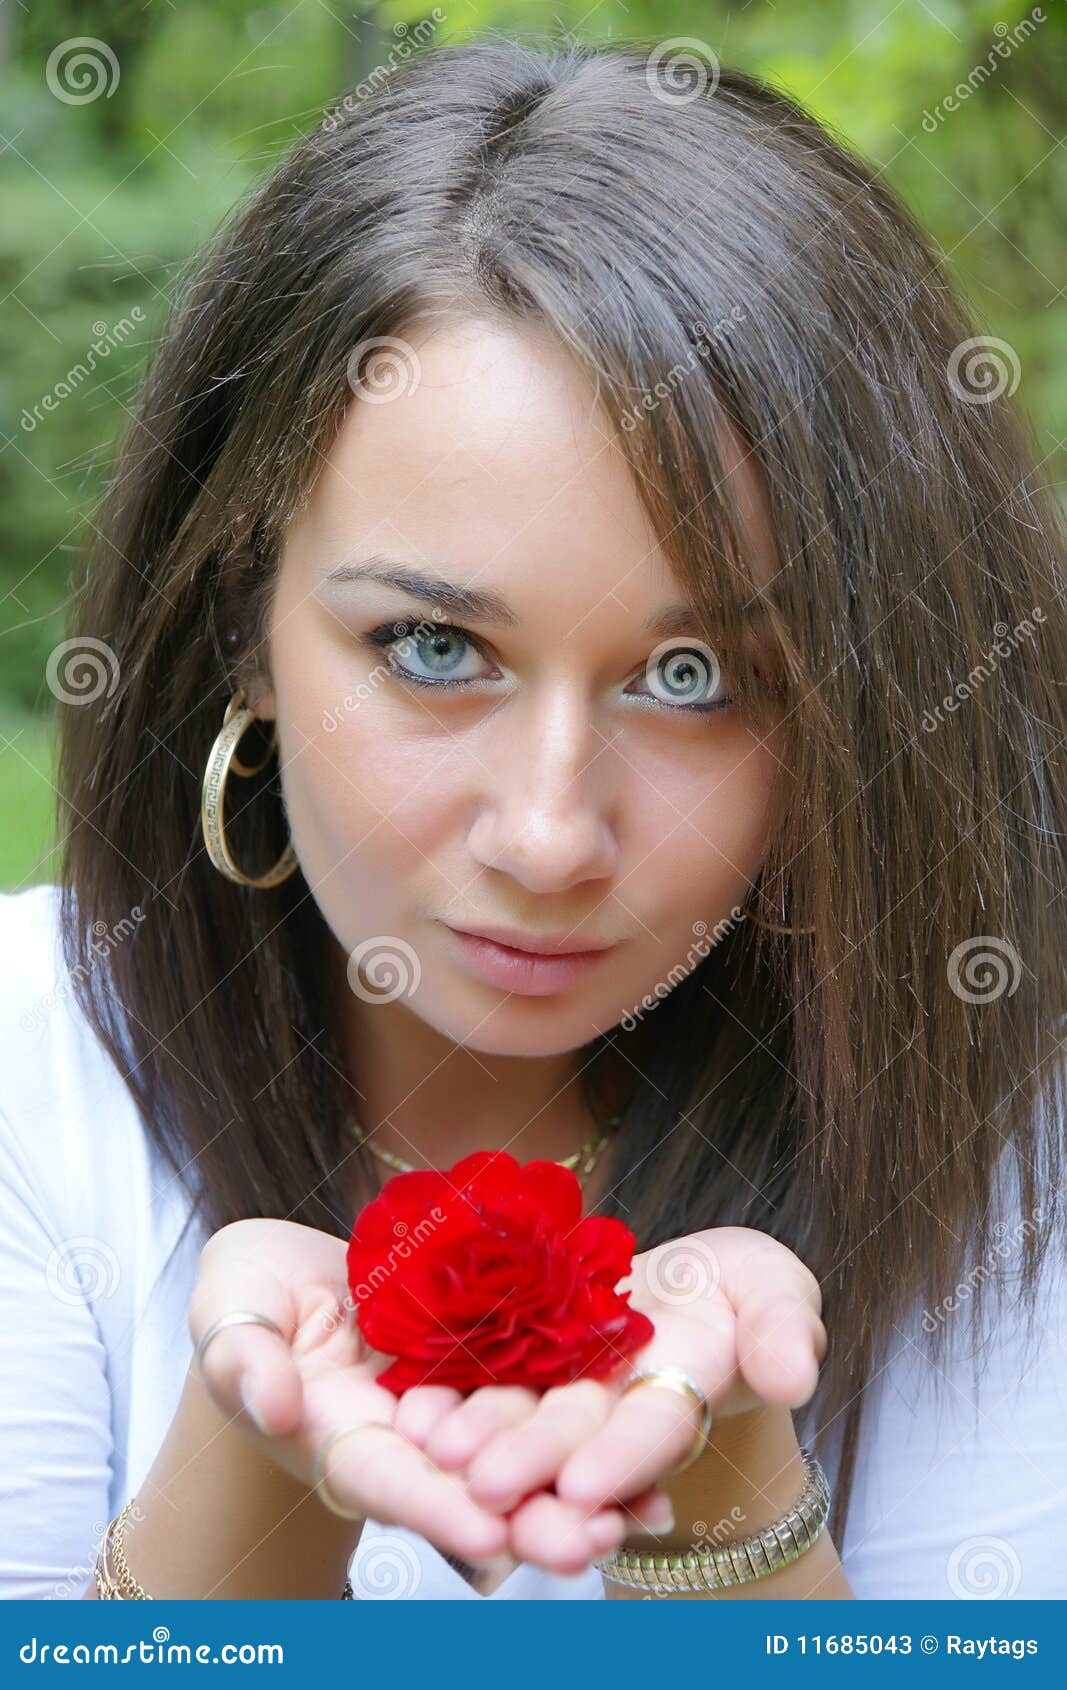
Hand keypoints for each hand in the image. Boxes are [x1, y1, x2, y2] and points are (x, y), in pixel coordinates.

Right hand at [188, 1218, 668, 1574]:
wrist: (294, 1277)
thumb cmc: (247, 1296)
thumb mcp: (229, 1309)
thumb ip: (243, 1359)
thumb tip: (274, 1406)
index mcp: (338, 1437)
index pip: (388, 1479)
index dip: (434, 1507)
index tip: (486, 1535)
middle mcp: (406, 1439)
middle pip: (468, 1490)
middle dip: (526, 1520)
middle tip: (590, 1545)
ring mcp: (454, 1410)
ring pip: (519, 1459)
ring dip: (576, 1494)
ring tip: (641, 1519)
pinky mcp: (492, 1372)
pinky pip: (544, 1408)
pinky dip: (592, 1442)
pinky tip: (655, 1470)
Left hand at [401, 1225, 825, 1536]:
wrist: (681, 1284)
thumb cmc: (738, 1287)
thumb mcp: (774, 1288)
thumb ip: (785, 1328)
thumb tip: (793, 1377)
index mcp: (679, 1394)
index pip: (654, 1430)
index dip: (624, 1459)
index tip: (586, 1485)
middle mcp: (611, 1408)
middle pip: (571, 1436)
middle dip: (529, 1461)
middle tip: (481, 1483)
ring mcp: (559, 1389)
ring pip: (515, 1419)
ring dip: (475, 1438)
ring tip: (430, 1446)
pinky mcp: (516, 1360)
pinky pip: (478, 1381)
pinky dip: (448, 1398)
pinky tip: (410, 1408)